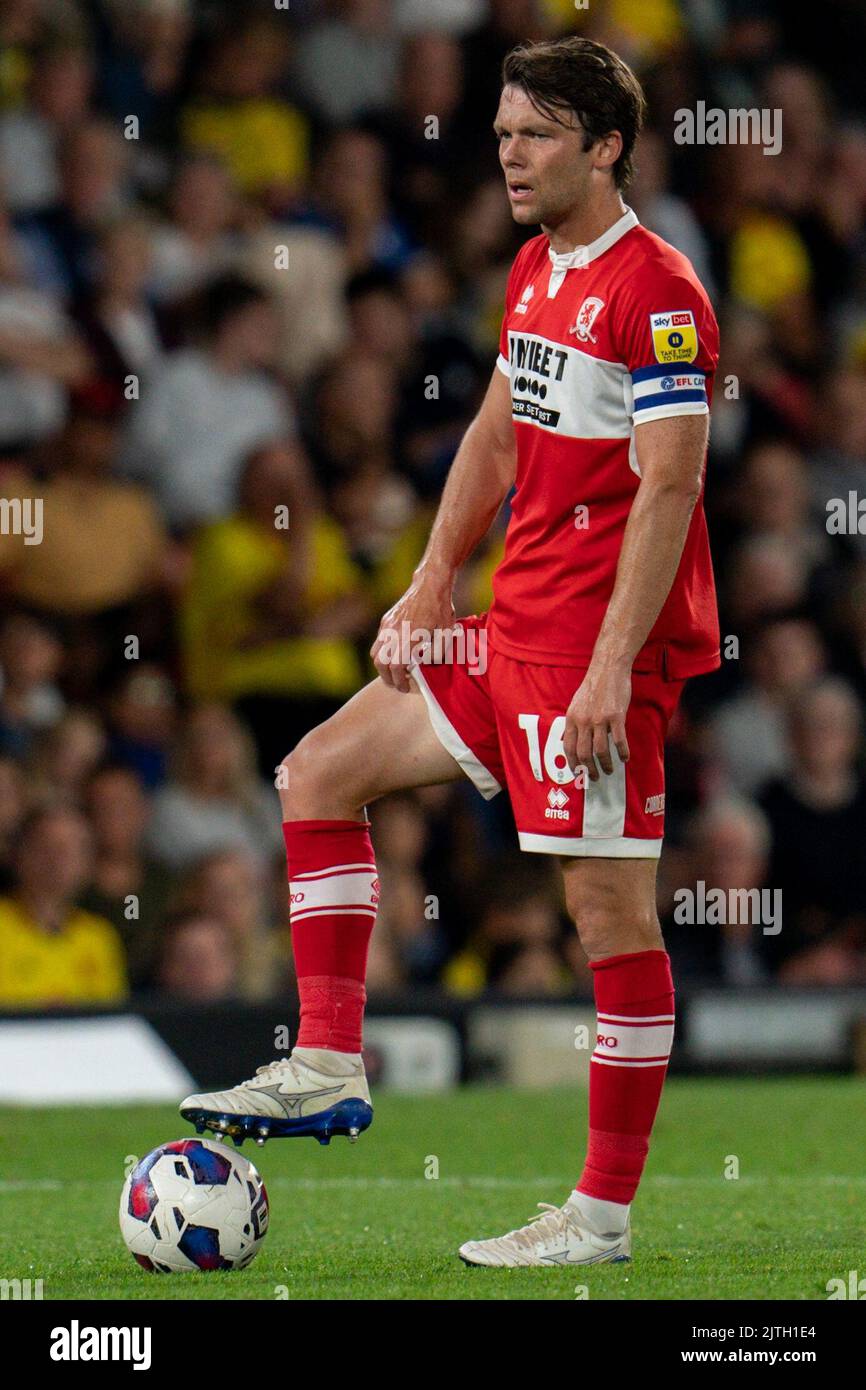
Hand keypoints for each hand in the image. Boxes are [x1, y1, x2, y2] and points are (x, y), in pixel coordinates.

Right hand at [370, 569, 455, 692]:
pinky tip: (397, 652)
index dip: (399, 681)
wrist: (430, 584)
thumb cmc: (441, 610)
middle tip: (397, 683)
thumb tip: (426, 665)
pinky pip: (379, 641)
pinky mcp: (386, 620)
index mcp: (408, 639)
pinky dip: (383, 652)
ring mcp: (387, 626)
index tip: (405, 688)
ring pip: (375, 652)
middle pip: (380, 663)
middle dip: (387, 677)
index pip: (395, 668)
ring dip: (383, 665)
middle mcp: (393, 634)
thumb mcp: (446, 635)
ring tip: (394, 670)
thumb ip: (436, 655)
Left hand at [563, 660, 631, 781]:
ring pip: (601, 750)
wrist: (608, 669)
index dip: (573, 763)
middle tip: (596, 777)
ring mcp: (600, 719)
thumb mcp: (576, 703)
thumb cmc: (594, 686)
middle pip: (584, 753)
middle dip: (589, 769)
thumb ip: (575, 722)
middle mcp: (583, 721)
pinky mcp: (616, 716)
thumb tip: (570, 741)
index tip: (578, 773)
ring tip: (610, 770)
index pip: (568, 747)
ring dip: (606, 764)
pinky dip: (623, 752)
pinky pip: (619, 741)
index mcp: (572, 718)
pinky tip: (625, 758)